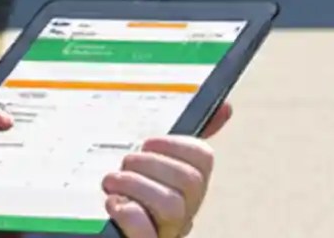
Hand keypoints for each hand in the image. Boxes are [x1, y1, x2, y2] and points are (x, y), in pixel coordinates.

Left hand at [102, 102, 232, 237]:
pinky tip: (113, 204)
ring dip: (133, 186)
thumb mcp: (152, 163)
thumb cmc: (130, 192)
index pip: (203, 158)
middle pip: (190, 181)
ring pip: (171, 206)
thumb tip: (225, 107)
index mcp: (188, 187)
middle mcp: (185, 212)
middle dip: (148, 163)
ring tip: (112, 183)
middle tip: (124, 164)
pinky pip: (145, 232)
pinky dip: (127, 213)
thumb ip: (181, 141)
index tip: (146, 143)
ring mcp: (168, 231)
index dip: (173, 144)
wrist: (108, 229)